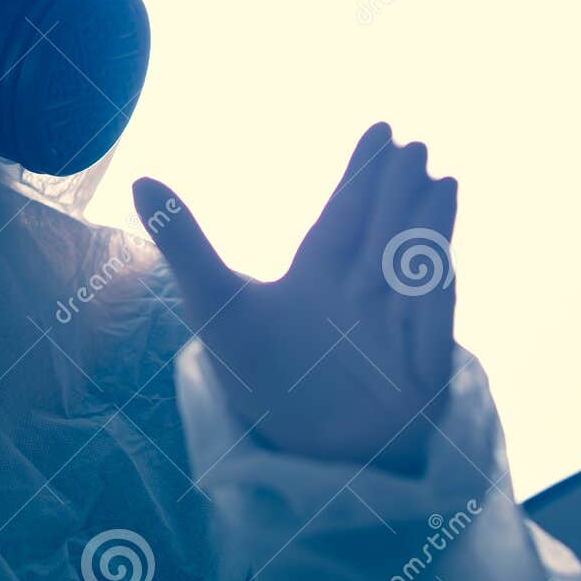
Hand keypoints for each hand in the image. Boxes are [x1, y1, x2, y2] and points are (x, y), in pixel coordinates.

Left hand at [134, 123, 456, 471]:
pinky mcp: (417, 373)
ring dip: (427, 230)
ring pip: (411, 270)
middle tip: (414, 147)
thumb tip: (140, 177)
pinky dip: (434, 294)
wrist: (289, 451)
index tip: (381, 129)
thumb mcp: (213, 303)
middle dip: (399, 192)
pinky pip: (428, 327)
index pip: (344, 214)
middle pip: (383, 231)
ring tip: (441, 184)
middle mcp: (363, 292)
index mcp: (320, 272)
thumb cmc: (256, 374)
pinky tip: (439, 260)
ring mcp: (394, 329)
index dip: (363, 174)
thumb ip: (183, 242)